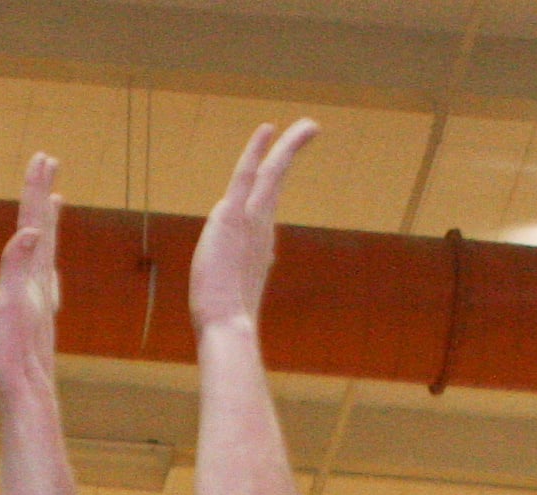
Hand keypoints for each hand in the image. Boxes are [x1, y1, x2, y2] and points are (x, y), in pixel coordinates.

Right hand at [0, 153, 61, 394]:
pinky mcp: (38, 312)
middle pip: (42, 228)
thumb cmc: (13, 353)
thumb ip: (15, 267)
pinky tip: (44, 258)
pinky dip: (43, 254)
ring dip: (45, 221)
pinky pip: (42, 271)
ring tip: (52, 201)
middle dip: (41, 193)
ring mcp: (41, 296)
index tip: (42, 157)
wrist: (29, 390)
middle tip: (47, 162)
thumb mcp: (9, 307)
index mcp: (33, 273)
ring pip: (45, 248)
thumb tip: (28, 232)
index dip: (36, 189)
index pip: (34, 221)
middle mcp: (40, 280)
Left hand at [189, 119, 318, 337]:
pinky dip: (256, 151)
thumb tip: (253, 283)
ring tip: (308, 125)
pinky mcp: (233, 216)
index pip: (265, 205)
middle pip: (277, 181)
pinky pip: (247, 175)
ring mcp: (251, 221)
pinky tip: (268, 128)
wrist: (227, 325)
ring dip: (288, 146)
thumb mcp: (232, 295)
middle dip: (292, 151)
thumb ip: (239, 282)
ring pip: (271, 174)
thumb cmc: (225, 320)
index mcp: (258, 245)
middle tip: (311, 128)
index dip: (271, 184)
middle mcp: (260, 228)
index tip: (278, 166)